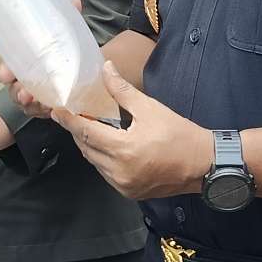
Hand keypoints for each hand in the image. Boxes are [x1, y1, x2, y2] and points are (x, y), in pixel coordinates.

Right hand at [0, 0, 82, 118]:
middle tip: (6, 74)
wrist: (82, 73)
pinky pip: (33, 109)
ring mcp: (26, 86)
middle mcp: (18, 66)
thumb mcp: (68, 29)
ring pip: (15, 91)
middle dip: (2, 71)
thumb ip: (69, 15)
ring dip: (19, 93)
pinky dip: (37, 108)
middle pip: (3, 69)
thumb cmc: (65, 48)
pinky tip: (44, 106)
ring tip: (27, 95)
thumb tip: (72, 1)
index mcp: (21, 45)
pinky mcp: (37, 104)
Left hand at [51, 63, 206, 199]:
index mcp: (124, 150)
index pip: (86, 133)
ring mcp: (124, 185)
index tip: (57, 110)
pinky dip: (103, 160)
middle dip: (78, 132)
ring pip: (95, 163)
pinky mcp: (130, 193)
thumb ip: (122, 91)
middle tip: (72, 115)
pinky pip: (106, 174)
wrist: (204, 164)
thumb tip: (106, 69)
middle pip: (87, 149)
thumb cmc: (180, 135)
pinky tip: (106, 146)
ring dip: (89, 146)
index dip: (69, 121)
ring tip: (88, 128)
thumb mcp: (150, 108)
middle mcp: (120, 172)